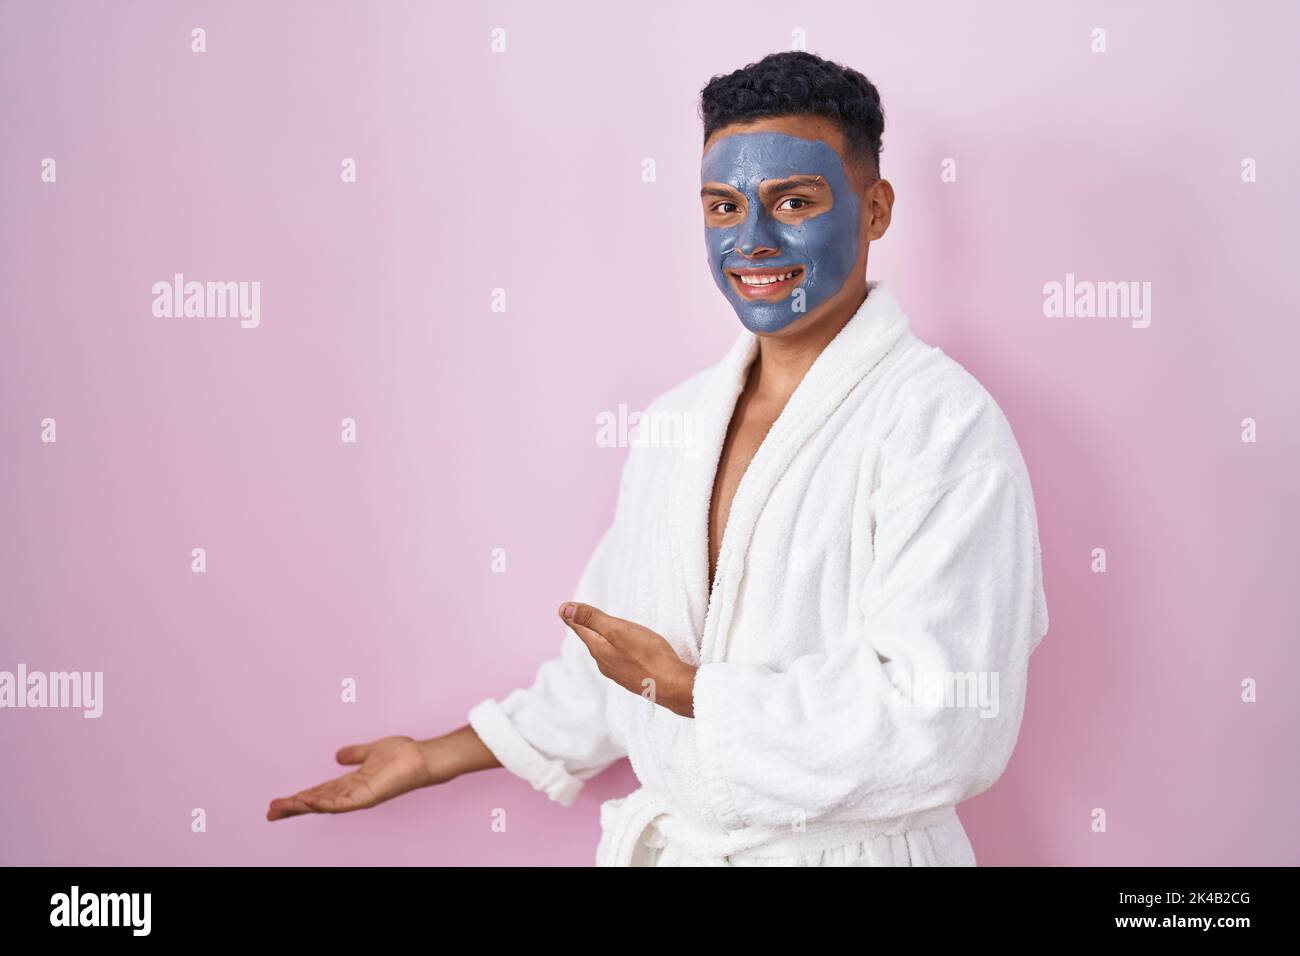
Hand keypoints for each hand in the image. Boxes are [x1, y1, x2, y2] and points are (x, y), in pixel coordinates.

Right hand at [266, 735, 433, 820]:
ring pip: (324, 805)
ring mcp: (359, 797)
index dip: (299, 798)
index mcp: (350, 783)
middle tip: (270, 812)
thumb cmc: (402, 756)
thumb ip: (354, 755)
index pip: (319, 793)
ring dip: (303, 806)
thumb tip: (338, 756)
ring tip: (282, 807)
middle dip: (294, 808)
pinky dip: (324, 803)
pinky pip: (342, 803)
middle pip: (317, 802)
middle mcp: (352, 792)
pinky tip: (308, 801)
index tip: (279, 803)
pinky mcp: (368, 797)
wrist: (422, 758)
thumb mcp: (370, 752)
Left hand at [559, 602, 696, 717]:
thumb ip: (591, 619)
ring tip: (600, 632)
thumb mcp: (617, 630)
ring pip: (605, 652)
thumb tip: (563, 609)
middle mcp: (605, 664)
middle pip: (592, 641)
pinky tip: (623, 652)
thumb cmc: (647, 655)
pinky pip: (618, 661)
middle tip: (579, 618)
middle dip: (586, 628)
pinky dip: (615, 651)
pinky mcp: (633, 678)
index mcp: (599, 649)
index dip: (573, 616)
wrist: (672, 686)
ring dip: (601, 641)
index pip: (581, 629)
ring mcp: (619, 673)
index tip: (564, 609)